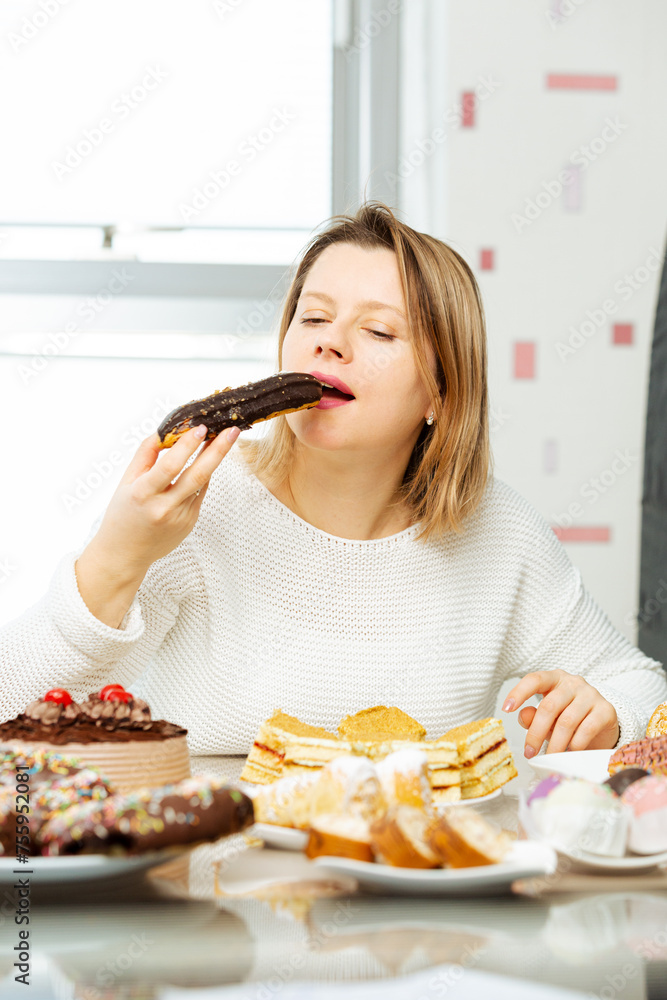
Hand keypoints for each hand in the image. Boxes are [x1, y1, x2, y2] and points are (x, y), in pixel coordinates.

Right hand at [85, 423, 240, 575]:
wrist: (125, 553)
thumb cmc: (122, 514)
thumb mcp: (126, 482)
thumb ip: (145, 455)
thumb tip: (165, 431)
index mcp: (143, 494)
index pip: (169, 467)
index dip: (187, 446)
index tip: (201, 428)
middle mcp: (164, 508)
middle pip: (197, 476)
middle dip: (217, 451)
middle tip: (232, 431)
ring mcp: (180, 517)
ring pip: (202, 483)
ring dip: (214, 459)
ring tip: (225, 438)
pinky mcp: (190, 522)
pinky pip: (200, 493)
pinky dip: (203, 475)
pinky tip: (206, 460)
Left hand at [502, 669, 618, 756]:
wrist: (602, 725)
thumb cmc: (568, 717)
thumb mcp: (548, 716)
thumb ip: (533, 715)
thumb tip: (522, 716)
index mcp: (555, 678)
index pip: (534, 679)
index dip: (519, 693)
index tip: (506, 709)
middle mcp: (573, 682)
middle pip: (549, 706)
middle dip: (536, 733)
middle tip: (529, 752)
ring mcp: (591, 695)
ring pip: (567, 721)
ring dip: (555, 744)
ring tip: (549, 756)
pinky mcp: (606, 710)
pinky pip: (586, 730)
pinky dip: (575, 745)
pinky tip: (569, 752)